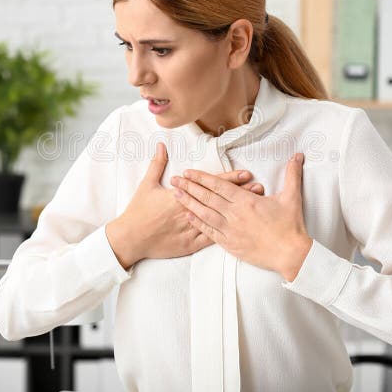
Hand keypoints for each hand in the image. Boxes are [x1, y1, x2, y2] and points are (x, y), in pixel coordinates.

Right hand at [107, 142, 264, 268]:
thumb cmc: (138, 211)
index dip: (229, 179)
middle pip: (220, 201)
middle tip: (260, 188)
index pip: (210, 185)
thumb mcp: (147, 185)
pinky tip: (241, 231)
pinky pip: (210, 239)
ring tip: (256, 208)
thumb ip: (157, 164)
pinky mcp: (189, 245)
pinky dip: (225, 234)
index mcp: (181, 196)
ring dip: (238, 213)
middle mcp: (189, 211)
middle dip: (241, 194)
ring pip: (220, 220)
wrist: (131, 238)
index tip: (245, 174)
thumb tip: (162, 146)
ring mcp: (190, 229)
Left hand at [170, 152, 312, 280]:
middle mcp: (235, 215)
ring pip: (205, 214)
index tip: (189, 172)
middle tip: (175, 179)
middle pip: (207, 198)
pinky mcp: (230, 245)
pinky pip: (209, 233)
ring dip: (189, 203)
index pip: (219, 186)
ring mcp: (231, 230)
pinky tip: (188, 217)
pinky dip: (198, 224)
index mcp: (246, 201)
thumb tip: (298, 156)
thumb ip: (292, 174)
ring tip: (176, 195)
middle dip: (189, 187)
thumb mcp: (292, 197)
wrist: (290, 254)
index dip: (202, 178)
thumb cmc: (290, 226)